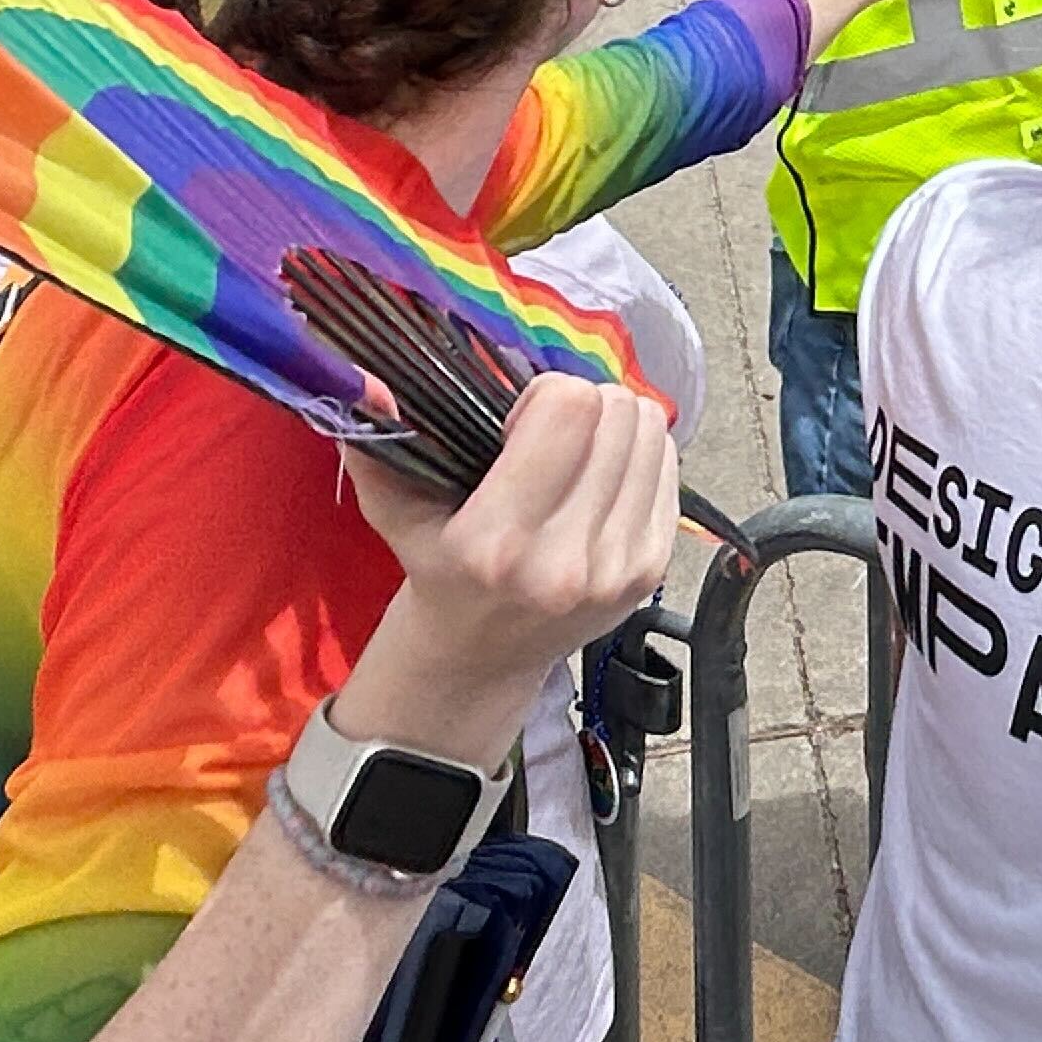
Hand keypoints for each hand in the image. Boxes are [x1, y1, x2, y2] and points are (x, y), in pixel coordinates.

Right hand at [340, 375, 678, 764]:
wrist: (479, 660)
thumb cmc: (438, 572)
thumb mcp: (396, 513)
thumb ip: (380, 446)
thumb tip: (371, 381)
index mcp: (496, 543)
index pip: (569, 411)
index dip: (546, 394)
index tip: (521, 418)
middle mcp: (564, 560)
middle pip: (617, 413)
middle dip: (585, 403)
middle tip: (553, 430)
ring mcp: (617, 569)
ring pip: (651, 433)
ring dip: (617, 425)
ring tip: (579, 451)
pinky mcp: (652, 571)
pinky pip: (669, 467)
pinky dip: (640, 456)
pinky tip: (602, 477)